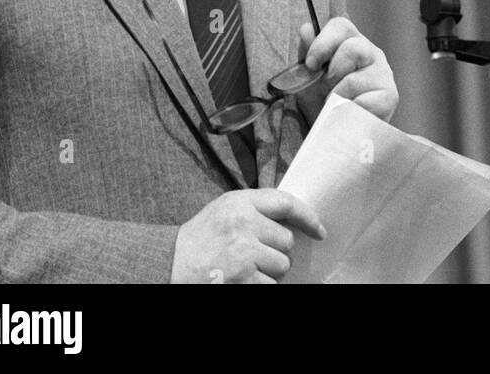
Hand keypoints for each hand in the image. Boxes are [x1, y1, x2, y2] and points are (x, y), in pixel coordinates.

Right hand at [171, 189, 325, 283]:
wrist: (170, 263)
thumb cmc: (202, 237)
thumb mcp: (226, 209)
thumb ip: (255, 209)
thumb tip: (292, 220)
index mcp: (240, 202)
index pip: (286, 202)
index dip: (308, 217)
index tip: (319, 230)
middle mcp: (244, 223)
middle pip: (287, 241)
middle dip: (278, 252)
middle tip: (256, 255)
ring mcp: (244, 252)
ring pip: (282, 265)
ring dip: (271, 272)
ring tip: (248, 268)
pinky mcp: (243, 279)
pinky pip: (272, 286)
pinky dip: (263, 287)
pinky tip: (246, 281)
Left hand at [298, 16, 398, 122]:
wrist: (337, 134)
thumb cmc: (323, 99)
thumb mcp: (309, 76)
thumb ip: (307, 52)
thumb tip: (306, 29)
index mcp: (351, 41)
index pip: (341, 26)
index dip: (323, 43)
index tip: (310, 65)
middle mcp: (371, 53)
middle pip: (353, 49)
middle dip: (332, 73)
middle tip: (326, 90)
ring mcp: (383, 74)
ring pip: (354, 80)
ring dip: (338, 97)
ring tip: (336, 105)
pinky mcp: (390, 96)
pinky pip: (363, 103)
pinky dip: (349, 112)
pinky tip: (349, 115)